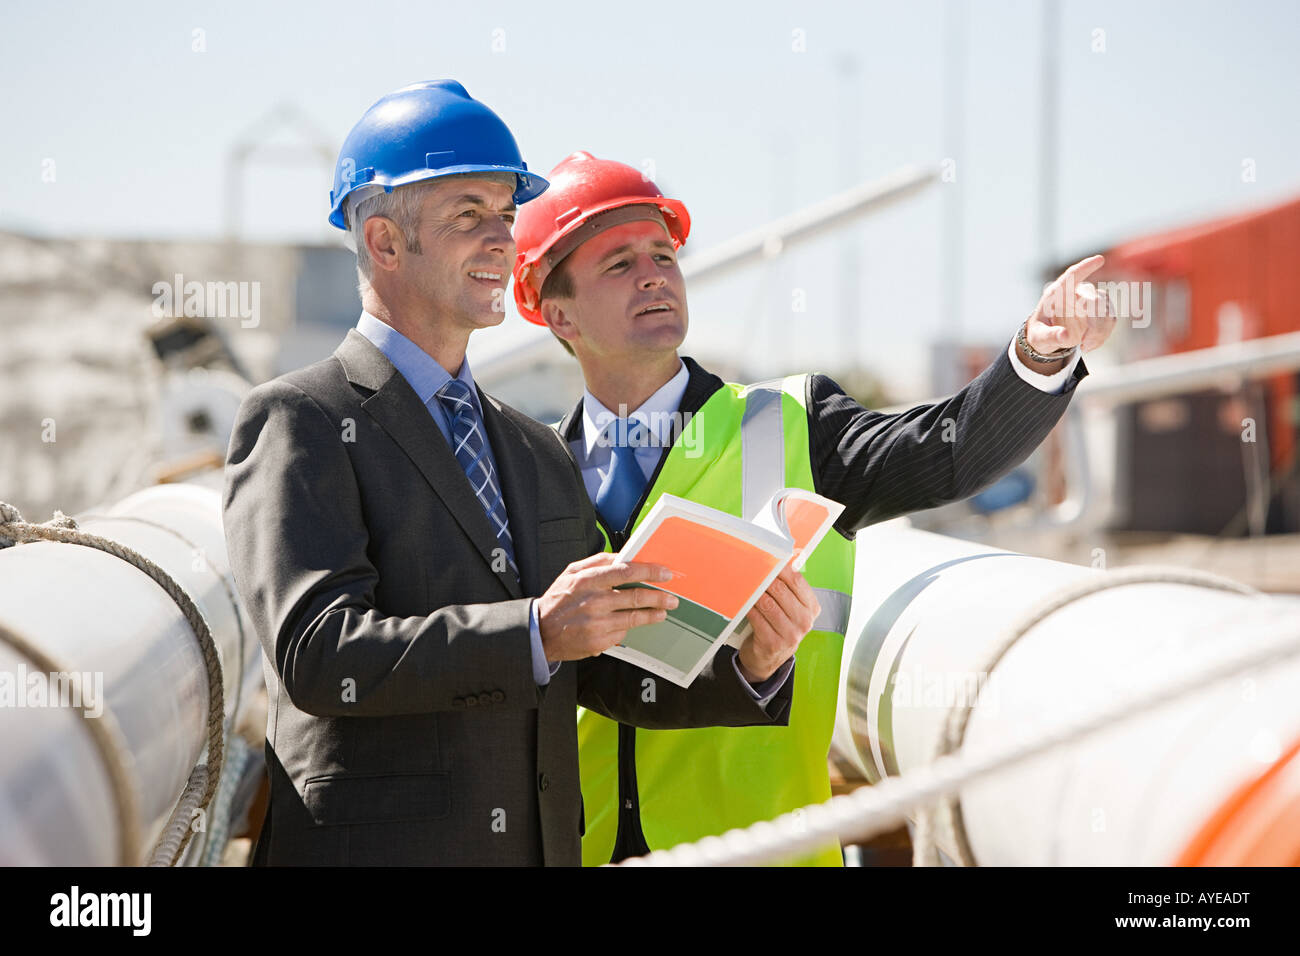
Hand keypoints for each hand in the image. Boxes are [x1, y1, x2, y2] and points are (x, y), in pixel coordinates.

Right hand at [537, 552, 678, 661]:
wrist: (540, 632)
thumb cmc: (558, 600)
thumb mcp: (571, 572)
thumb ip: (598, 562)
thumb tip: (623, 556)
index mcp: (588, 581)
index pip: (626, 572)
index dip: (649, 571)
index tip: (664, 573)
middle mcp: (594, 602)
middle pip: (636, 597)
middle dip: (659, 597)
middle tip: (672, 597)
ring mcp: (597, 624)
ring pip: (635, 618)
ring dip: (654, 614)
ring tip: (662, 612)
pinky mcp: (599, 641)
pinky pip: (623, 632)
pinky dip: (629, 627)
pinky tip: (632, 624)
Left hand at [736, 562, 819, 682]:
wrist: (770, 658)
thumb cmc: (779, 626)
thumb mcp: (791, 609)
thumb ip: (788, 588)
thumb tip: (778, 559)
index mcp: (812, 608)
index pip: (797, 581)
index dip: (780, 567)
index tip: (767, 559)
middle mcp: (805, 621)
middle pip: (781, 590)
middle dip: (763, 579)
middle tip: (751, 570)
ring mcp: (790, 634)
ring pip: (767, 603)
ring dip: (754, 592)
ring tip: (745, 584)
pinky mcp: (773, 643)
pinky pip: (756, 618)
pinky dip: (748, 608)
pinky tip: (743, 603)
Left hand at [1026, 254, 1117, 358]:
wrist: (1048, 337)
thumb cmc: (1040, 332)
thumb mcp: (1038, 337)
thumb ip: (1050, 336)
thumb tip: (1065, 336)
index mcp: (1057, 293)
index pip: (1072, 276)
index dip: (1085, 267)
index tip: (1099, 259)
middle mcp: (1076, 293)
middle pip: (1095, 299)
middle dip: (1095, 321)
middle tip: (1085, 341)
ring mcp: (1090, 302)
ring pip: (1106, 311)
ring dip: (1099, 332)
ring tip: (1084, 346)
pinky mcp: (1100, 313)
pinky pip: (1109, 322)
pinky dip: (1101, 337)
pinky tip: (1088, 346)